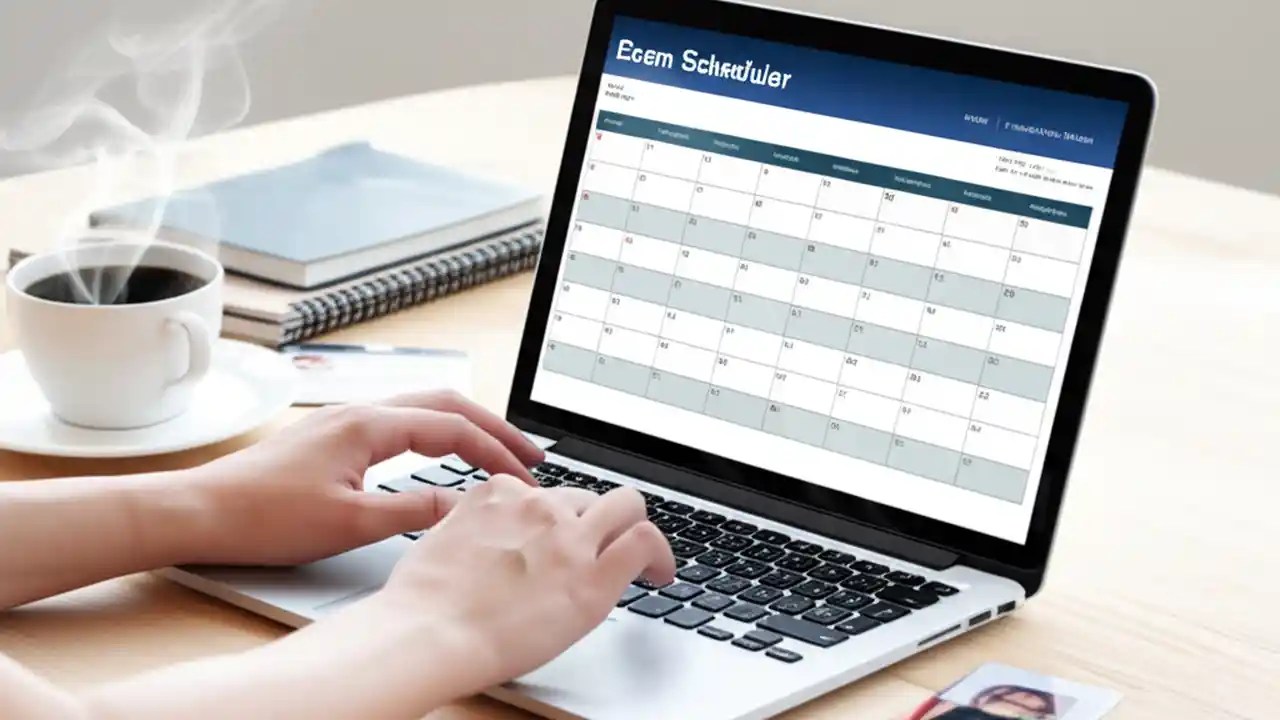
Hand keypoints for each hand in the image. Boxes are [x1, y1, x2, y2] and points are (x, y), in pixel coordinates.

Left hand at [180, 390, 543, 565]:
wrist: (199, 512)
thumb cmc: (264, 517)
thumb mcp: (351, 523)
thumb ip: (414, 511)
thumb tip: (464, 504)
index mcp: (369, 425)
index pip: (452, 427)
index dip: (496, 449)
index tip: (525, 474)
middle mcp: (358, 412)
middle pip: (443, 403)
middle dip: (491, 425)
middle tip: (527, 452)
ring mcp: (342, 421)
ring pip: (420, 408)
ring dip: (462, 425)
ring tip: (493, 450)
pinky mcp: (330, 437)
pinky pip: (397, 421)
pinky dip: (433, 432)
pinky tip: (437, 454)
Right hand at [369, 474, 675, 693]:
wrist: (428, 633)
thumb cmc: (421, 602)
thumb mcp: (438, 539)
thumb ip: (470, 527)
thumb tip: (479, 536)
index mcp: (500, 496)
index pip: (544, 495)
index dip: (558, 520)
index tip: (563, 537)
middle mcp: (539, 507)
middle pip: (587, 498)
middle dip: (596, 523)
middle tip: (602, 551)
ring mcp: (569, 538)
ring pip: (626, 505)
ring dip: (633, 529)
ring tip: (642, 558)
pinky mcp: (593, 576)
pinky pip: (645, 541)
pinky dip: (660, 555)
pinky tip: (658, 574)